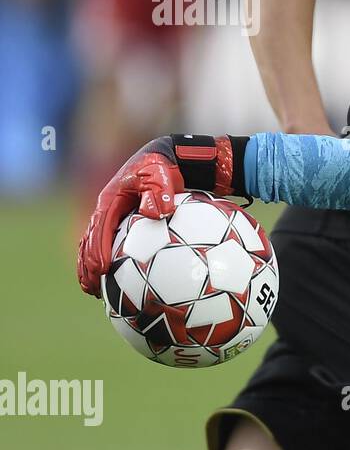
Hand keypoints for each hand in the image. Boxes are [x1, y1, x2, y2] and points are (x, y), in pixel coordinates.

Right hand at [76, 137, 185, 296]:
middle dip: (87, 265)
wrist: (162, 160)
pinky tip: (111, 280)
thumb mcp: (159, 175)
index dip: (99, 250)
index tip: (102, 269)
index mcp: (110, 200)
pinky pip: (107, 243)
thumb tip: (156, 212)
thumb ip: (158, 192)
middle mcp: (106, 210)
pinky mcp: (120, 222)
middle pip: (90, 241)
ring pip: (93, 244)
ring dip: (89, 266)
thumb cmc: (160, 167)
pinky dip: (104, 260)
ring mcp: (111, 216)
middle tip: (90, 287)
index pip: (100, 230)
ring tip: (91, 290)